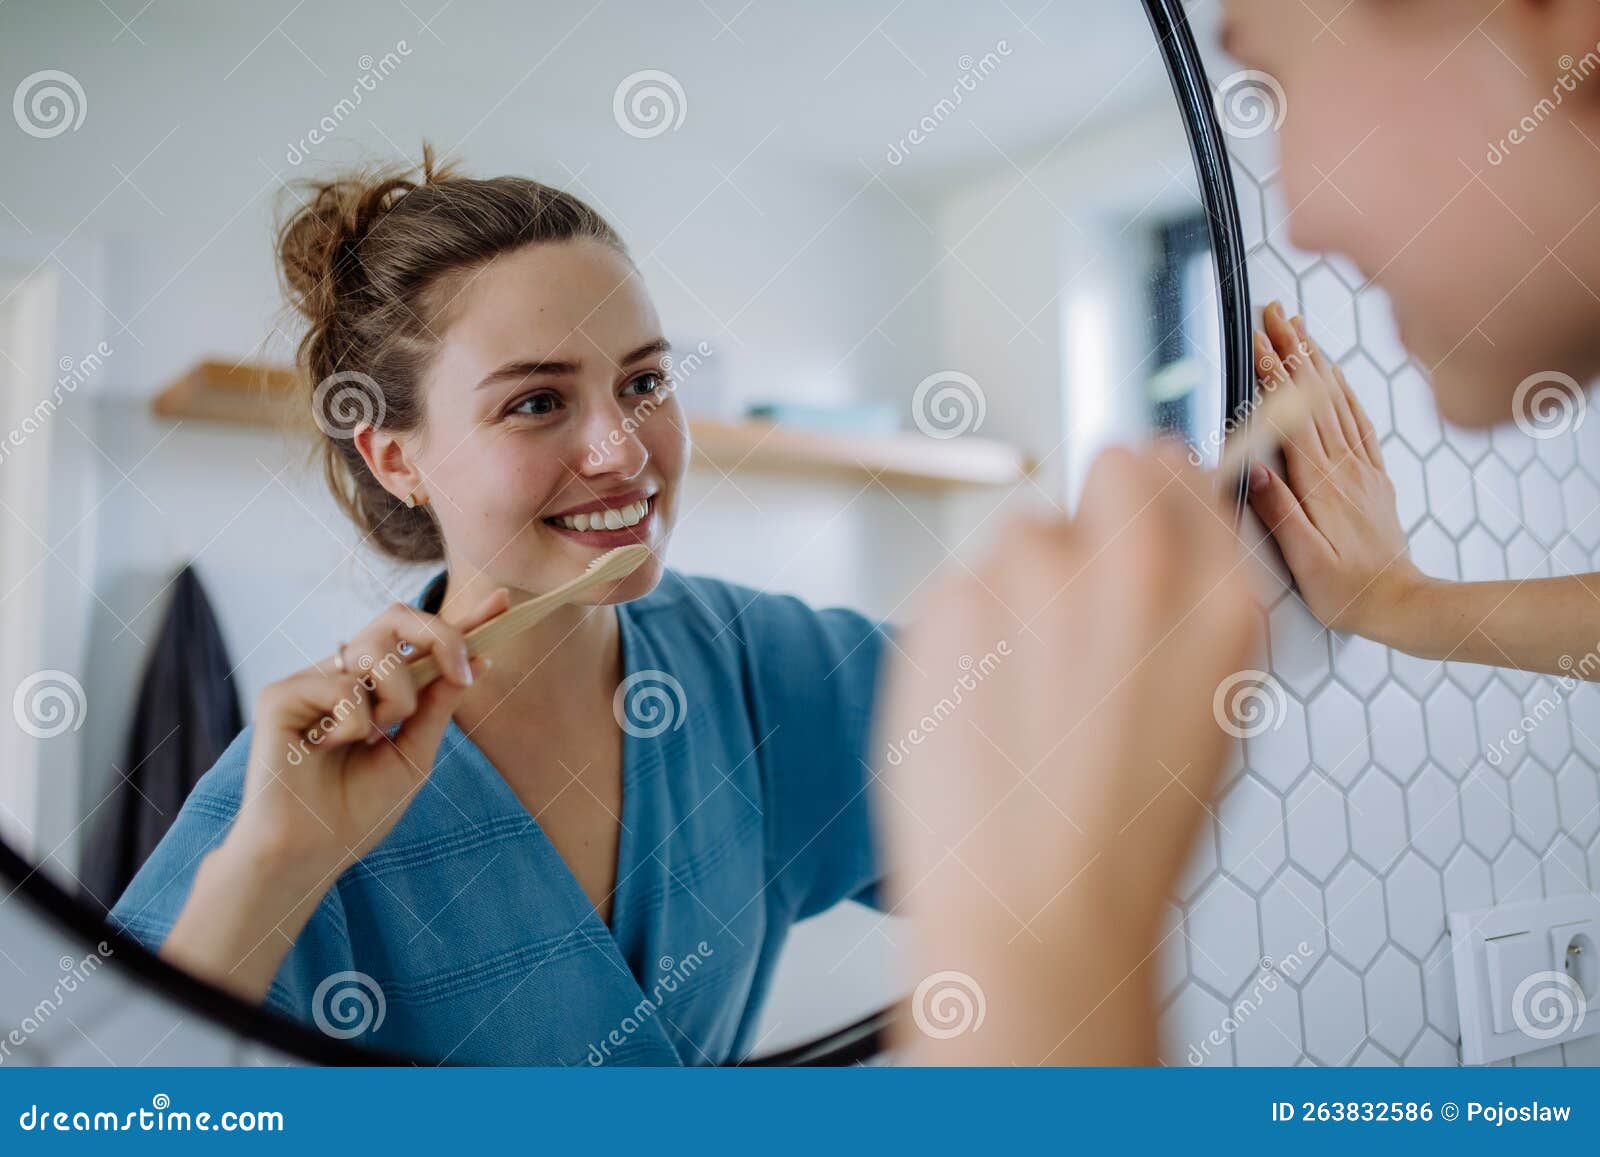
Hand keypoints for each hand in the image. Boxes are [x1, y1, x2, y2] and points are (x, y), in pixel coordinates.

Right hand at [224, 587, 509, 884]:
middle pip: (397, 618)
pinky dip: (352, 723)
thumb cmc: (357, 811)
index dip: (461, 620)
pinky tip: (327, 748)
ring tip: (372, 740)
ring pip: (378, 652)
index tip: (504, 602)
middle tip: (462, 671)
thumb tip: (479, 659)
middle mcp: (344, 675)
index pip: (420, 642)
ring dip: (396, 699)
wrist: (311, 852)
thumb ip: (438, 706)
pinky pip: (342, 686)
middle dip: (441, 635)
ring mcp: (312, 681)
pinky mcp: (280, 694)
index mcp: (376, 689)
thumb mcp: (414, 755)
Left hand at [879, 443, 1259, 1063]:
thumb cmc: (1121, 842)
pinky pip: (956, 586)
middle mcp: (1131, 567)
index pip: (1177, 470)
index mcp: (1216, 598)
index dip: (1151, 496)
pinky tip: (976, 708)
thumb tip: (1169, 531)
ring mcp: (1033, 578)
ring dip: (1017, 586)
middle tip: (1066, 609)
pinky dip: (959, 633)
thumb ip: (1191, 606)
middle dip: (1088, 523)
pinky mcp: (948, 602)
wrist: (1033, 914)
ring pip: (1020, 533)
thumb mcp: (1209, 716)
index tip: (1131, 520)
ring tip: (1019, 690)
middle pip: (1105, 470)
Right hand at [1246, 301, 1428, 643]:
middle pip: (1313, 396)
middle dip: (1291, 349)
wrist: (1401, 604)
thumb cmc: (1348, 592)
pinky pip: (1359, 422)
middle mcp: (1344, 469)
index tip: (1254, 341)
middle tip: (1273, 313)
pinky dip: (1343, 390)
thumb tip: (1252, 469)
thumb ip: (1279, 512)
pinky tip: (1332, 374)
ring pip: (1336, 401)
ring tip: (1297, 328)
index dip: (1271, 375)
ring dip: (1315, 360)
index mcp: (1321, 486)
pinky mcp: (1373, 477)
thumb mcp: (1306, 562)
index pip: (1291, 417)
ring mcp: (1362, 469)